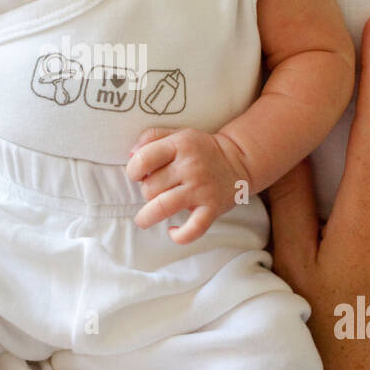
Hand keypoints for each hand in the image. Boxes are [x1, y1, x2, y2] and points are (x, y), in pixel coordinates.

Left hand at [126, 126, 247, 243]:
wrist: (238, 159)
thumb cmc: (200, 149)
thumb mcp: (178, 134)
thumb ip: (151, 138)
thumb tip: (130, 155)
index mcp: (179, 145)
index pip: (143, 159)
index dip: (133, 170)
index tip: (138, 175)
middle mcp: (190, 166)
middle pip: (150, 187)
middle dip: (146, 191)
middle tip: (156, 190)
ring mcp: (201, 189)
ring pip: (162, 207)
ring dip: (147, 217)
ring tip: (143, 220)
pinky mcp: (212, 208)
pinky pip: (193, 229)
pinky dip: (180, 235)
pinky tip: (173, 231)